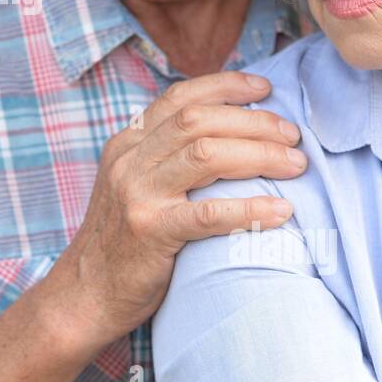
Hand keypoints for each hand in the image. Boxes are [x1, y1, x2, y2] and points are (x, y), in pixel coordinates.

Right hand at [46, 71, 306, 350]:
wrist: (86, 294)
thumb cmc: (123, 242)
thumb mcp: (131, 185)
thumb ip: (165, 158)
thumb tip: (227, 134)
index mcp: (126, 144)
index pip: (179, 98)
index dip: (224, 86)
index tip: (264, 88)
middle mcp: (129, 161)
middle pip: (199, 121)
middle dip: (253, 122)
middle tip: (292, 136)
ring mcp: (137, 194)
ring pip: (206, 155)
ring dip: (260, 154)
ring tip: (295, 164)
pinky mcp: (150, 232)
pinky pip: (208, 214)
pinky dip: (250, 208)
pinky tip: (281, 211)